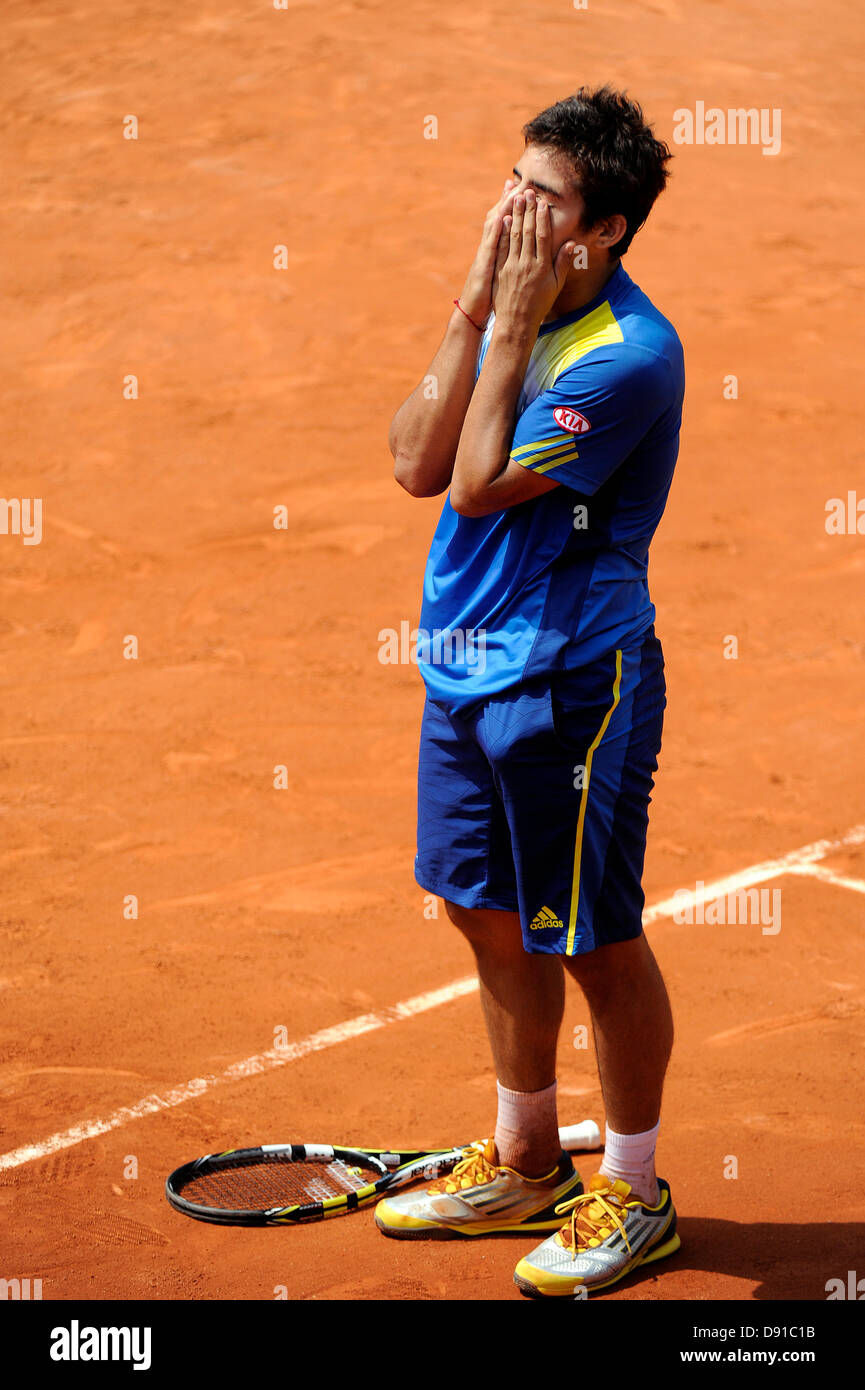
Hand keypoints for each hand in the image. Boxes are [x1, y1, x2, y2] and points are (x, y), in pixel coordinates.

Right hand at [457, 177, 518, 323]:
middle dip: (508, 200)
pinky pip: (490, 246)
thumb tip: (516, 252)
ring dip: (503, 209)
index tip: (521, 190)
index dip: (512, 207)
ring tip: (513, 192)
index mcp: (496, 250)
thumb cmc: (489, 296)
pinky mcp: (483, 265)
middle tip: (517, 181)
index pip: (505, 224)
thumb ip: (506, 260)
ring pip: (494, 228)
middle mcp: (489, 248)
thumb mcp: (499, 275)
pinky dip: (496, 231)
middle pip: (499, 219)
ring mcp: (485, 255)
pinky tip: (502, 218)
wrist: (472, 311)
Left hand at [491, 190, 577, 331]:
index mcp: (542, 267)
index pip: (543, 236)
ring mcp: (512, 266)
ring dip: (516, 216)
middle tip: (528, 192)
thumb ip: (562, 263)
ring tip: (516, 198)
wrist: (517, 322)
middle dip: (528, 210)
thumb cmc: (540, 305)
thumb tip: (570, 243)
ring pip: (514, 236)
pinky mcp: (500, 271)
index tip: (542, 203)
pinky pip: (502, 248)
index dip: (542, 218)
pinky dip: (503, 232)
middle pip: (527, 232)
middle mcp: (526, 264)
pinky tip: (504, 219)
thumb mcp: (556, 286)